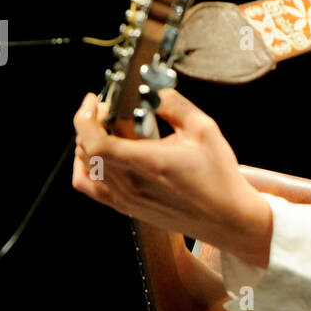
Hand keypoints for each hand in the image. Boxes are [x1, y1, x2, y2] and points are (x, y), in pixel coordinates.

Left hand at [72, 88, 271, 265]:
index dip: (86, 117)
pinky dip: (85, 166)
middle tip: (110, 110)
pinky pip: (89, 185)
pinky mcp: (126, 207)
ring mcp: (125, 199)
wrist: (226, 218)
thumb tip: (152, 92)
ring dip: (88, 142)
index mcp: (148, 164)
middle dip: (92, 122)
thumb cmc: (218, 178)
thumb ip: (174, 104)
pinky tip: (100, 154)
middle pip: (86, 149)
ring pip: (84, 166)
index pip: (95, 142)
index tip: (94, 101)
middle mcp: (131, 185)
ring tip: (107, 130)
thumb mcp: (204, 129)